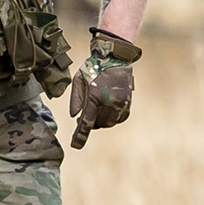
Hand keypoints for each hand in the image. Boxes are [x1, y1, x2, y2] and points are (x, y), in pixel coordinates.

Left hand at [68, 29, 140, 148]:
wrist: (115, 58)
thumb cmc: (93, 68)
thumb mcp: (79, 80)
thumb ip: (76, 99)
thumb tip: (75, 116)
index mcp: (95, 96)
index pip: (86, 121)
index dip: (80, 136)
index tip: (76, 146)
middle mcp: (109, 102)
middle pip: (96, 124)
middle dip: (89, 123)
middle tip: (83, 116)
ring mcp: (121, 104)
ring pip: (108, 123)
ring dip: (99, 121)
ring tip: (95, 110)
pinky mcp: (127, 104)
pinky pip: (118, 119)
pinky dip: (110, 119)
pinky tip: (106, 110)